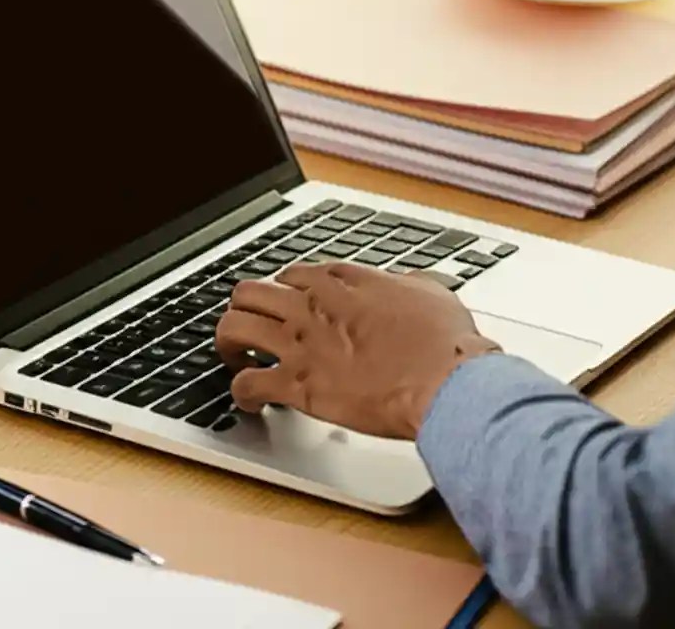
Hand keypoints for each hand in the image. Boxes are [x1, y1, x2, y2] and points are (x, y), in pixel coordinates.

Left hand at [215, 262, 500, 439]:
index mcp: (343, 282)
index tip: (287, 302)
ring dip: (228, 343)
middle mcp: (312, 307)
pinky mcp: (298, 385)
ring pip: (233, 327)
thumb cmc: (445, 344)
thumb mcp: (431, 293)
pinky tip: (248, 401)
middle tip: (251, 326)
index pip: (294, 274)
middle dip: (245, 308)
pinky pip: (246, 384)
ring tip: (235, 358)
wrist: (446, 382)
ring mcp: (300, 344)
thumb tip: (409, 282)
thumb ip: (409, 284)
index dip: (285, 290)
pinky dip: (240, 393)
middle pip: (250, 291)